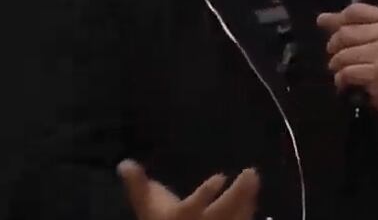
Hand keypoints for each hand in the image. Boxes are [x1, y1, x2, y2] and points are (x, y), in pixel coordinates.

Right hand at [117, 160, 258, 219]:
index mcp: (181, 216)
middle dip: (238, 194)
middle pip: (222, 211)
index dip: (206, 194)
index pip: (193, 207)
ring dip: (248, 199)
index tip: (221, 176)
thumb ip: (138, 183)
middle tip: (251, 173)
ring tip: (253, 177)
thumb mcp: (146, 205)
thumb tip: (124, 163)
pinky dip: (249, 210)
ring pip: (237, 218)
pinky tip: (253, 198)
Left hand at [317, 4, 377, 123]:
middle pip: (345, 32)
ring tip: (345, 71)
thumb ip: (348, 26)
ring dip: (338, 66)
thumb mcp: (373, 38)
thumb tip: (321, 18)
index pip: (354, 11)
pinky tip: (348, 83)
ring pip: (343, 54)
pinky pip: (346, 72)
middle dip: (335, 47)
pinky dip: (342, 79)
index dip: (338, 21)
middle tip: (339, 58)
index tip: (332, 32)